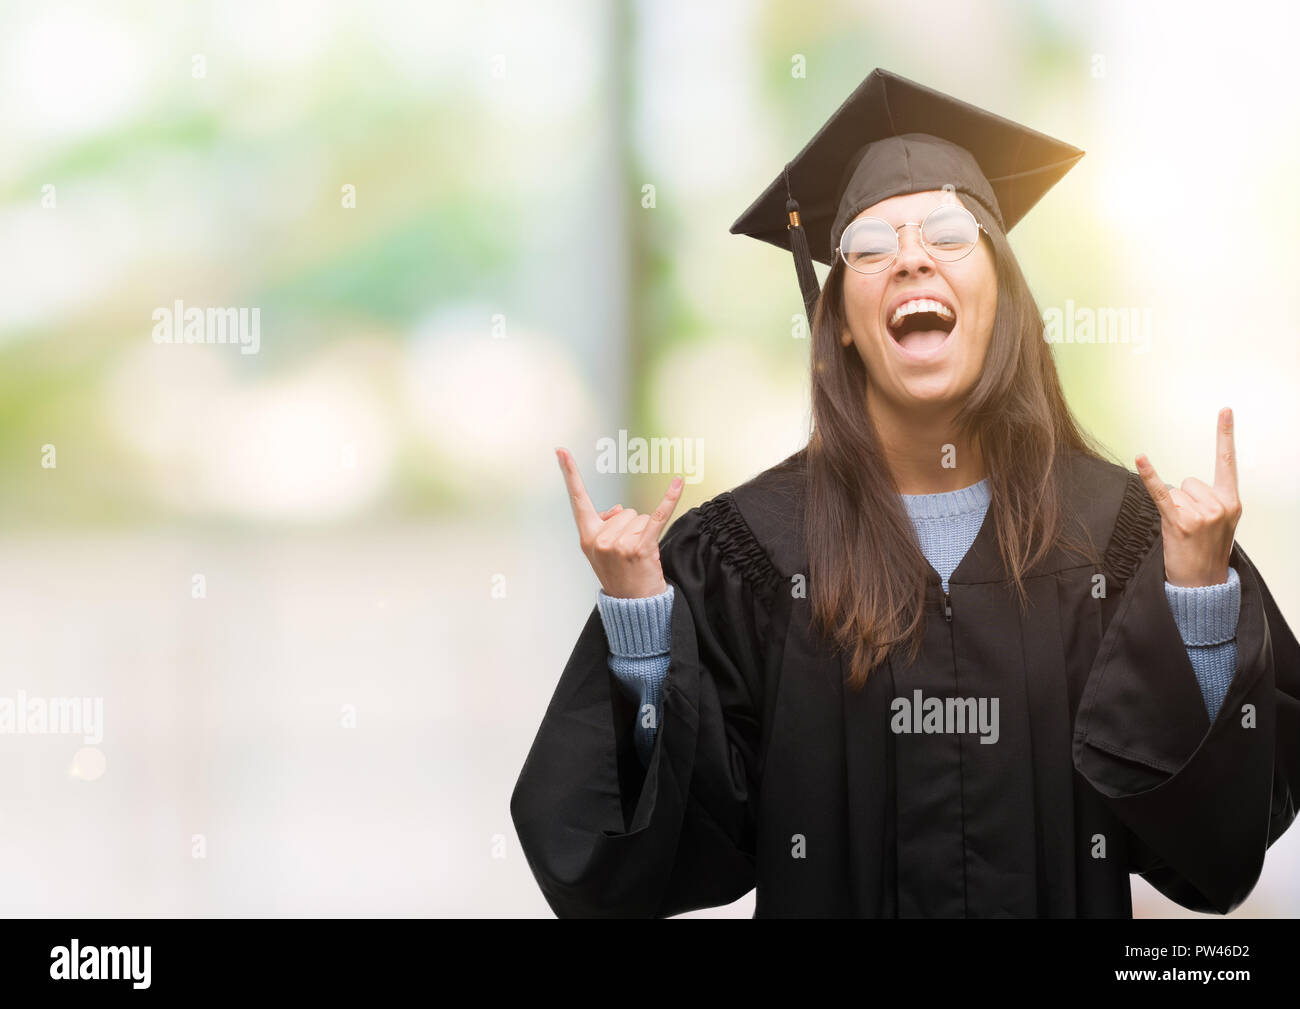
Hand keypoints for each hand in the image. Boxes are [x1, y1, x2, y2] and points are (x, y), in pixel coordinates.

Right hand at [556, 447, 684, 598]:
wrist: (632, 605)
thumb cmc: (619, 575)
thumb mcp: (600, 552)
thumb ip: (603, 525)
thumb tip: (616, 509)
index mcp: (587, 536)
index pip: (578, 500)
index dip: (570, 474)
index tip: (561, 450)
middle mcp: (600, 539)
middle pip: (625, 511)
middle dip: (632, 527)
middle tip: (629, 553)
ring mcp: (619, 544)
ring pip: (640, 518)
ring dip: (645, 534)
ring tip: (639, 556)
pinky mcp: (641, 548)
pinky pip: (658, 517)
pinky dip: (670, 499)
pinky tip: (678, 483)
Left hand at [1136, 408, 1241, 587]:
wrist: (1203, 583)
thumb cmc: (1207, 550)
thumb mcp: (1220, 522)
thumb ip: (1209, 499)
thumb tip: (1183, 489)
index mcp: (1231, 502)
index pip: (1227, 462)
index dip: (1225, 435)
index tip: (1225, 411)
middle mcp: (1219, 504)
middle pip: (1189, 481)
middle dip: (1185, 500)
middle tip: (1192, 526)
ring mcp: (1201, 514)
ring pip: (1175, 491)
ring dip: (1174, 508)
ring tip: (1183, 531)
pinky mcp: (1179, 522)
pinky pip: (1160, 492)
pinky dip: (1149, 476)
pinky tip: (1141, 458)